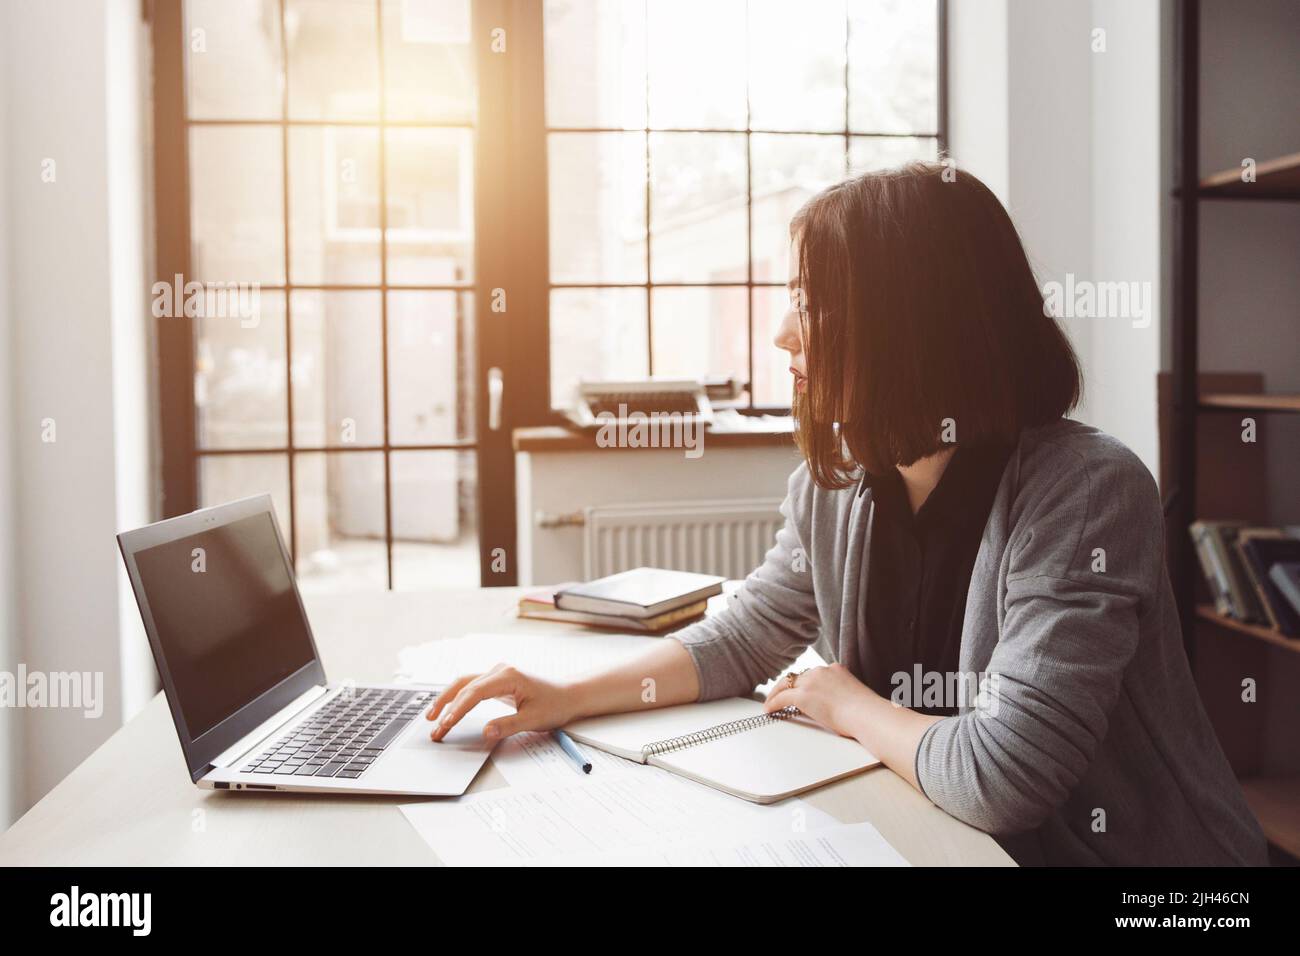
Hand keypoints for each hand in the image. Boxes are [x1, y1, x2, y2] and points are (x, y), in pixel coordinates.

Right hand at [426, 663, 574, 741]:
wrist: (570, 694)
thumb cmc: (556, 705)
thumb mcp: (534, 719)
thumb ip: (508, 726)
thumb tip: (485, 732)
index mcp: (508, 676)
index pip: (474, 693)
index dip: (457, 709)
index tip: (446, 725)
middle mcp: (500, 670)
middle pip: (463, 685)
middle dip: (446, 706)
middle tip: (433, 727)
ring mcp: (497, 673)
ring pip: (464, 683)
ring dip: (447, 699)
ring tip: (431, 718)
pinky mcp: (497, 679)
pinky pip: (471, 686)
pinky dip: (457, 697)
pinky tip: (447, 708)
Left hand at [762, 663, 873, 738]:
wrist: (867, 715)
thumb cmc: (867, 713)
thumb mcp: (854, 696)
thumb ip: (843, 694)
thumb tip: (838, 706)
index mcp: (835, 669)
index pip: (813, 673)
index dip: (803, 682)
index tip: (797, 688)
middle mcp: (821, 671)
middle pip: (797, 676)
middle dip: (787, 685)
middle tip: (778, 693)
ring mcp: (811, 682)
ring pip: (786, 684)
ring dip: (777, 693)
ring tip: (771, 702)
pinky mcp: (804, 695)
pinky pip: (782, 698)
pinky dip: (773, 703)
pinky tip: (769, 710)